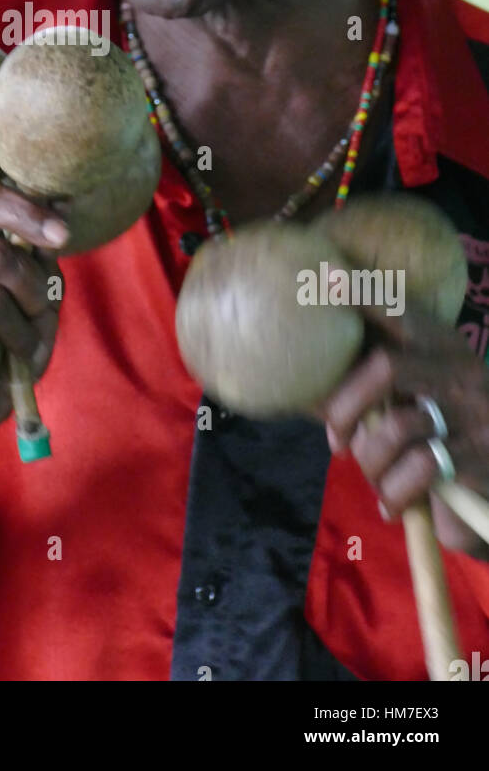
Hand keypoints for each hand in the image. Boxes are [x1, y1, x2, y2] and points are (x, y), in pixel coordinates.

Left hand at [319, 300, 488, 556]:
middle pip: (385, 366)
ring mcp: (473, 412)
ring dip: (371, 462)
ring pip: (396, 427)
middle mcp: (458, 369)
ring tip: (375, 478)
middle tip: (336, 440)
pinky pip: (419, 471)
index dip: (363, 294)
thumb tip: (309, 394)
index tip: (326, 278)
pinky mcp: (479, 456)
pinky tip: (392, 503)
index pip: (399, 309)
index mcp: (440, 346)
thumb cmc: (445, 436)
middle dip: (346, 407)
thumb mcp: (418, 397)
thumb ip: (376, 385)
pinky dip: (395, 492)